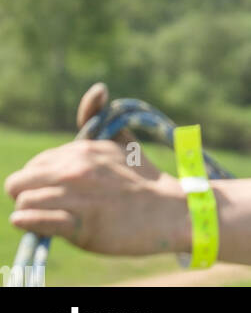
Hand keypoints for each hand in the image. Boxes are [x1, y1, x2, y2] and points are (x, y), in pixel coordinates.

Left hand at [4, 82, 183, 256]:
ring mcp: (77, 197)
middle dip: (24, 192)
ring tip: (38, 217)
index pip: (37, 164)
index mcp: (83, 150)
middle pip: (22, 181)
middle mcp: (76, 170)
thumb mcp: (122, 139)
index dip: (36, 178)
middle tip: (37, 203)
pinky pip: (38, 221)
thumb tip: (98, 87)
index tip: (45, 188)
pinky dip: (27, 222)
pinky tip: (25, 222)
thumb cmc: (142, 177)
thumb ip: (101, 116)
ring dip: (27, 210)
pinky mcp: (79, 225)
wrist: (166, 211)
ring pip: (25, 201)